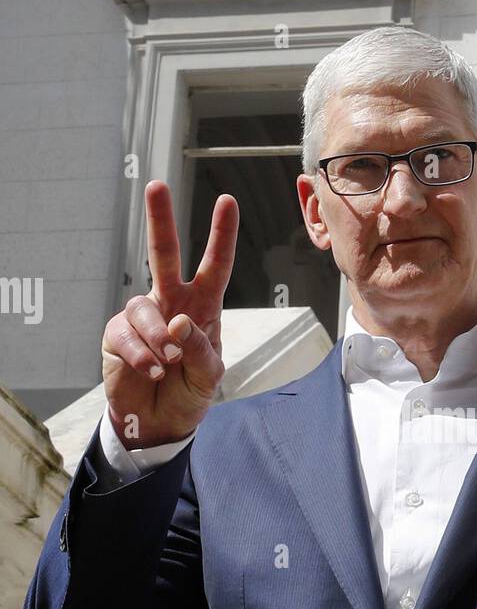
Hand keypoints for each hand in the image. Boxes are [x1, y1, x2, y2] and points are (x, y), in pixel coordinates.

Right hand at [101, 181, 238, 449]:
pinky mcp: (118, 334)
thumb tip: (179, 323)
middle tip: (156, 186)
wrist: (159, 422)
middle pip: (164, 255)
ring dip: (158, 338)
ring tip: (167, 363)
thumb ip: (201, 349)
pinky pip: (125, 334)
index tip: (227, 202)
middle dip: (160, 220)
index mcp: (202, 307)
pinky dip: (140, 354)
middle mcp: (170, 303)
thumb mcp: (209, 376)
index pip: (215, 266)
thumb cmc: (190, 392)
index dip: (221, 235)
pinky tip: (151, 369)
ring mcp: (142, 316)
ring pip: (144, 308)